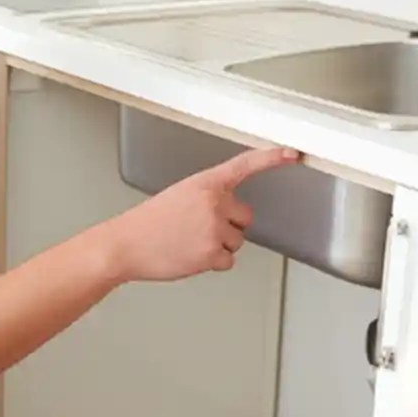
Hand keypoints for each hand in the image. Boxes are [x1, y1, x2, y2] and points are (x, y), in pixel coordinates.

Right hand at [103, 146, 299, 281]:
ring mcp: (214, 228)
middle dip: (229, 226)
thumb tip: (228, 213)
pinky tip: (189, 255)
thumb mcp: (180, 196)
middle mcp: (213, 202)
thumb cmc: (149, 223)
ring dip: (217, 246)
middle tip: (198, 228)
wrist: (125, 244)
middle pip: (244, 218)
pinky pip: (227, 261)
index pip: (244, 165)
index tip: (292, 153)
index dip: (271, 159)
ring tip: (188, 242)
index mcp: (205, 183)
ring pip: (236, 242)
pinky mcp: (210, 253)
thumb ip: (208, 198)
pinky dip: (211, 262)